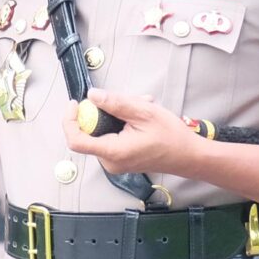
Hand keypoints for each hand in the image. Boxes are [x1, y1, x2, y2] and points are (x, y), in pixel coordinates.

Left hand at [63, 88, 201, 177]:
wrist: (188, 156)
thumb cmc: (171, 137)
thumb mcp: (144, 112)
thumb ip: (115, 103)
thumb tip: (92, 96)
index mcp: (114, 152)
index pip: (76, 140)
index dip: (69, 120)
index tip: (75, 104)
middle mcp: (110, 161)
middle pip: (90, 132)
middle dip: (104, 111)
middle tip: (126, 99)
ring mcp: (115, 162)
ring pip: (102, 132)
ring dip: (117, 115)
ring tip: (140, 105)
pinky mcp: (121, 160)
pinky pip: (112, 137)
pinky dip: (121, 124)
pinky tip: (140, 117)